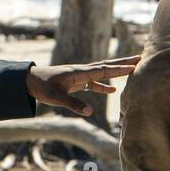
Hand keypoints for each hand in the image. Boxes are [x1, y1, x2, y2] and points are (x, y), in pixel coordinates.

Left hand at [26, 55, 140, 116]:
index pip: (103, 70)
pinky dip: (104, 85)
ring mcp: (80, 76)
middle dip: (123, 62)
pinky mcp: (76, 82)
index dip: (119, 69)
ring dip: (116, 71)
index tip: (135, 66)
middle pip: (107, 65)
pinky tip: (113, 89)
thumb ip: (74, 104)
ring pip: (102, 72)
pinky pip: (94, 82)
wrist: (28, 80)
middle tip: (140, 58)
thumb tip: (91, 112)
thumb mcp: (56, 98)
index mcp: (79, 72)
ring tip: (132, 69)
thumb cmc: (41, 87)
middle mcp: (82, 71)